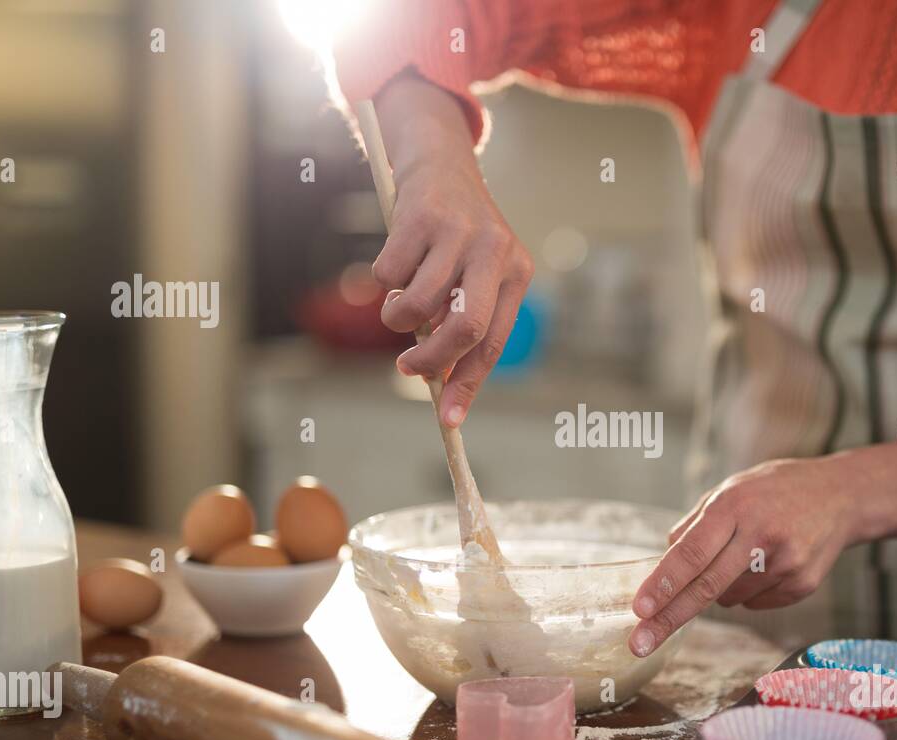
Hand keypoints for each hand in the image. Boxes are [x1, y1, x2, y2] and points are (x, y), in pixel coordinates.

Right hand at [371, 75, 533, 426]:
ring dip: (396, 317)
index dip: (469, 383)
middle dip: (432, 358)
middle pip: (466, 327)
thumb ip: (461, 321)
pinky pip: (389, 274)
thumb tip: (439, 383)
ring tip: (396, 308)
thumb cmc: (455, 236)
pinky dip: (381, 281)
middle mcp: (496, 252)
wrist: (439, 163)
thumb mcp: (474, 274)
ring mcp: (460, 232)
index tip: (449, 419)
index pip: (494, 341)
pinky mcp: (423, 215)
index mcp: (516, 273)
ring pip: (418, 304)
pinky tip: (393, 263)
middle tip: (407, 368)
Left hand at [627, 443, 896, 656]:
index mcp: (736, 505)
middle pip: (707, 587)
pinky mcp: (804, 584)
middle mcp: (762, 534)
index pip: (692, 552)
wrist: (841, 496)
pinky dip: (747, 592)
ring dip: (718, 590)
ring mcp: (787, 563)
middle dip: (669, 618)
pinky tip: (766, 565)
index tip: (639, 608)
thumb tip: (662, 562)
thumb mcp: (730, 489)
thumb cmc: (775, 491)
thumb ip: (694, 524)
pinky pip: (754, 603)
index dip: (663, 583)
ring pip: (728, 599)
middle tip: (639, 642)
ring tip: (743, 556)